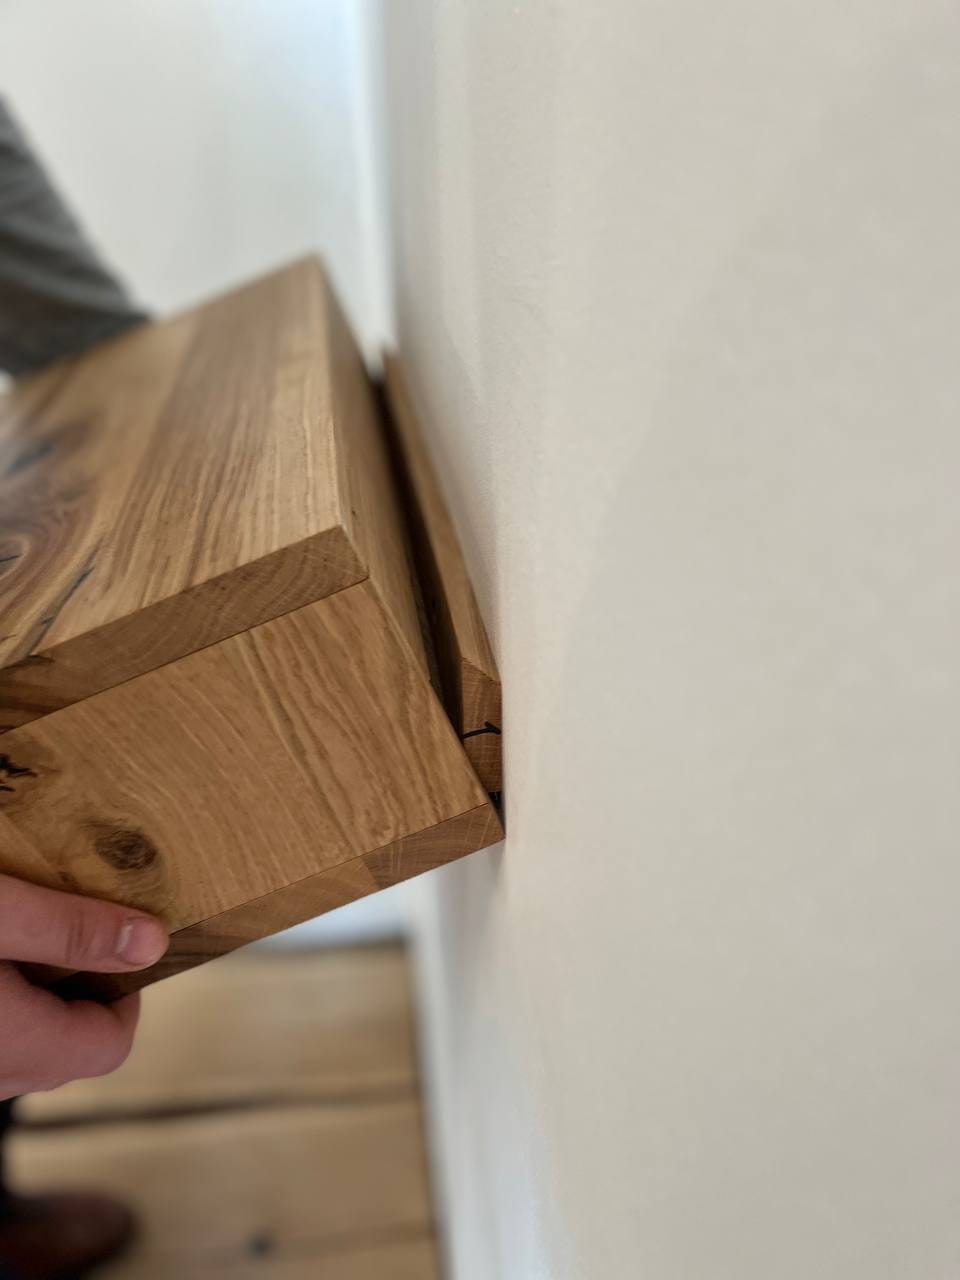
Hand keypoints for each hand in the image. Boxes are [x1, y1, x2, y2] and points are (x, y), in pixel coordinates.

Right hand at [0, 874, 167, 1099]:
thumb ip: (72, 930)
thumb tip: (152, 942)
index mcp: (16, 1044)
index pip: (109, 1046)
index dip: (127, 995)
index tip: (117, 942)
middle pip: (66, 1049)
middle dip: (78, 991)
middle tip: (63, 930)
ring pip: (24, 1046)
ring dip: (33, 998)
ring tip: (20, 936)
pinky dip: (4, 1006)